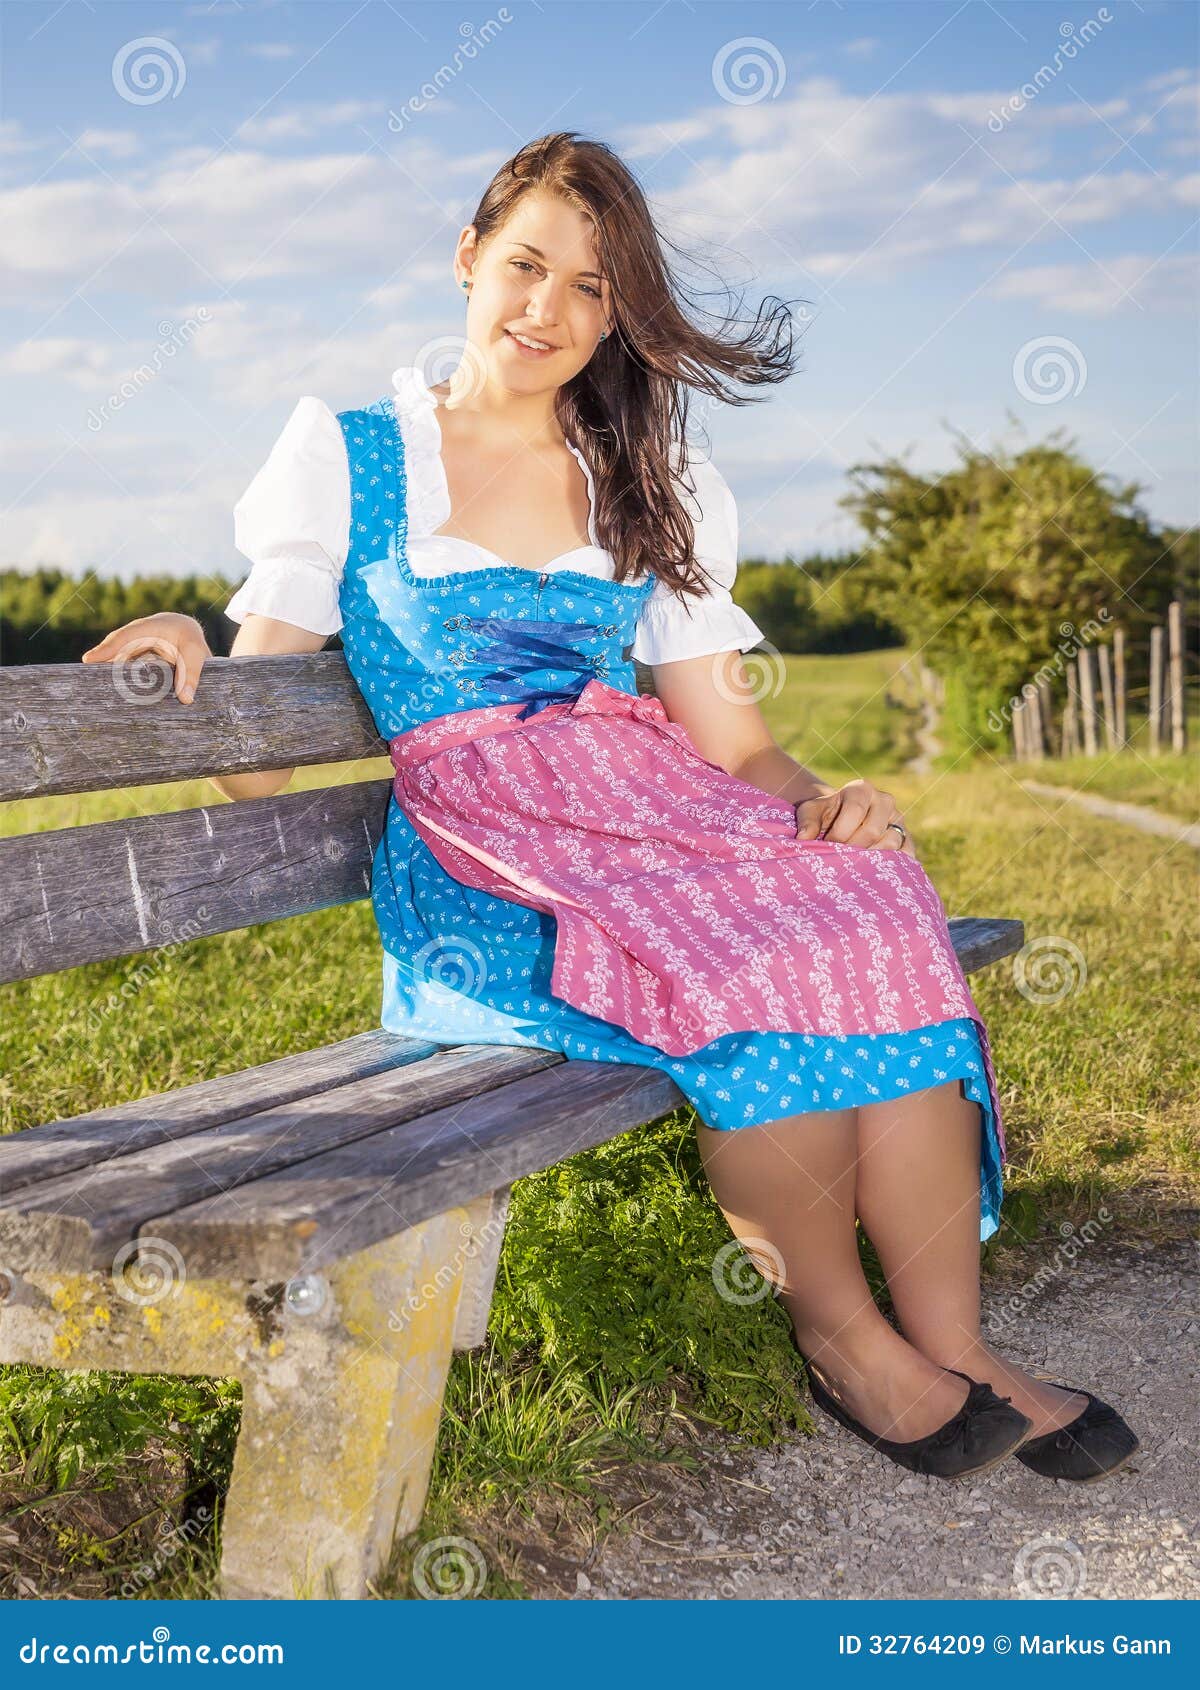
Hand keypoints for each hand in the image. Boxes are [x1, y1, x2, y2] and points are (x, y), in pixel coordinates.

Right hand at [81, 613, 210, 703]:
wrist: (187, 634)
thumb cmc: (189, 639)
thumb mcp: (196, 651)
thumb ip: (192, 673)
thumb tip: (185, 699)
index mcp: (149, 627)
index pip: (126, 636)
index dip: (107, 648)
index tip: (90, 660)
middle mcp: (134, 638)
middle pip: (113, 650)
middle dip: (99, 663)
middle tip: (84, 680)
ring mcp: (129, 650)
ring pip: (114, 663)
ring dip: (105, 677)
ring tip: (92, 694)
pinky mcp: (130, 663)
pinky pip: (121, 672)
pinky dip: (115, 684)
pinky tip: (109, 701)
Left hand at [793, 779, 917, 858]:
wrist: (843, 820)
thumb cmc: (826, 815)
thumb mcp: (811, 812)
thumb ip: (806, 821)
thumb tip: (804, 838)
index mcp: (861, 789)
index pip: (855, 811)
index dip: (839, 832)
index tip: (828, 844)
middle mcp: (884, 800)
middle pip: (873, 830)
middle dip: (853, 847)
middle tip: (841, 857)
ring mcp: (899, 819)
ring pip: (891, 842)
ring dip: (871, 858)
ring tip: (855, 864)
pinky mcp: (907, 838)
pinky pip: (906, 853)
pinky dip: (893, 864)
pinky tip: (876, 871)